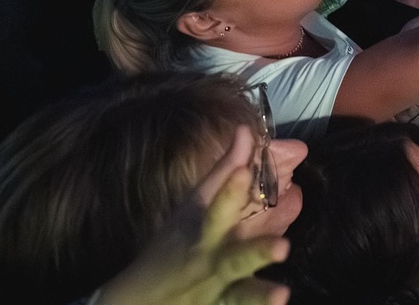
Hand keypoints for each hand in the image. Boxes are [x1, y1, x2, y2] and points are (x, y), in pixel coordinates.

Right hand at [95, 127, 290, 304]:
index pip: (215, 209)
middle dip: (255, 253)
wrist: (135, 302)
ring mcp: (213, 292)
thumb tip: (246, 131)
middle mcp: (209, 262)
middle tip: (283, 246)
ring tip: (282, 293)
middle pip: (232, 258)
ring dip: (258, 295)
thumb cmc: (171, 246)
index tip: (245, 173)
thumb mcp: (192, 209)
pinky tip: (277, 304)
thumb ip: (223, 174)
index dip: (228, 192)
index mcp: (202, 232)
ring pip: (238, 294)